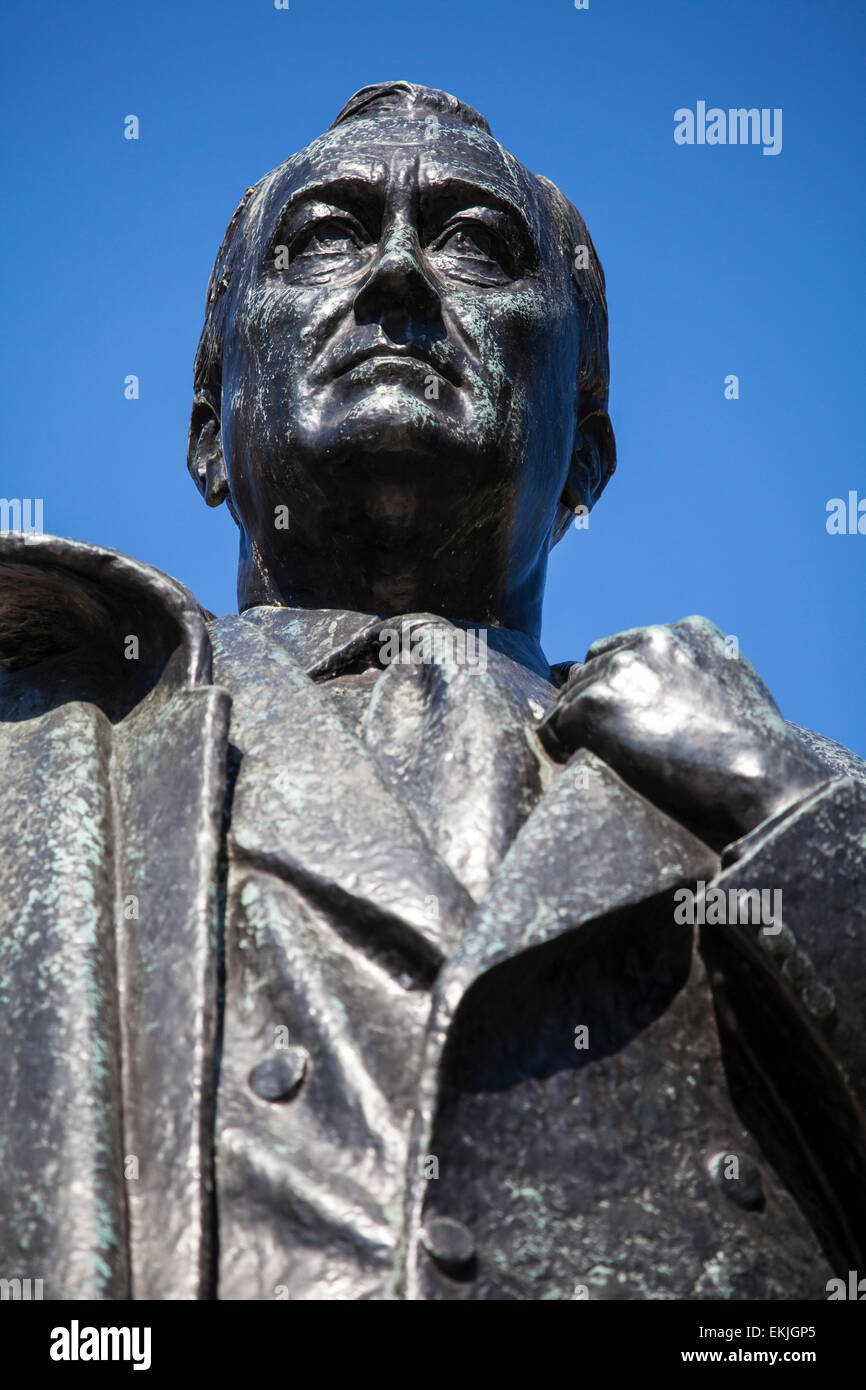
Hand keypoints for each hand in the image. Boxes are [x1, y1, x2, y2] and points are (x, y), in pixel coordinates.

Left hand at [537, 616, 825, 847]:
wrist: (759, 773)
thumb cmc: (757, 748)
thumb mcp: (737, 686)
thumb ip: (699, 673)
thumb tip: (677, 690)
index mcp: (687, 631)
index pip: (626, 647)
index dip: (617, 682)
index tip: (618, 712)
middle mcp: (651, 640)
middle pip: (593, 665)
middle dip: (591, 698)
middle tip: (595, 737)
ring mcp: (621, 670)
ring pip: (571, 695)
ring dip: (574, 724)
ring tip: (585, 753)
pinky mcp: (596, 705)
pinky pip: (556, 725)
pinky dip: (560, 745)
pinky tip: (574, 761)